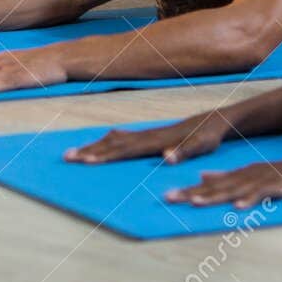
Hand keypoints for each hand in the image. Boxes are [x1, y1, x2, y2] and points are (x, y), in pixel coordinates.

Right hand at [65, 112, 233, 164]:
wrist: (214, 120)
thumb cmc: (209, 136)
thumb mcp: (202, 146)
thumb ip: (184, 151)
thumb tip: (166, 157)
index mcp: (156, 141)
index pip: (125, 149)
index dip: (105, 155)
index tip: (86, 161)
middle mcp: (147, 136)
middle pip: (112, 143)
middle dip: (89, 150)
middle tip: (67, 157)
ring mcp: (147, 134)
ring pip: (114, 140)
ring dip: (94, 146)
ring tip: (75, 152)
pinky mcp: (150, 135)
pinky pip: (122, 139)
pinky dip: (108, 141)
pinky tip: (103, 143)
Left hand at [165, 153, 281, 209]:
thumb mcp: (250, 174)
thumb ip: (226, 176)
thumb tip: (202, 176)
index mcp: (238, 174)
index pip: (208, 184)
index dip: (188, 190)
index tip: (168, 196)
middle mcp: (244, 176)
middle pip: (214, 187)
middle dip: (191, 193)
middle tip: (169, 198)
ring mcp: (260, 181)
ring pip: (233, 190)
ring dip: (214, 196)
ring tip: (195, 202)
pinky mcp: (277, 186)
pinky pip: (261, 195)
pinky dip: (250, 200)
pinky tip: (239, 207)